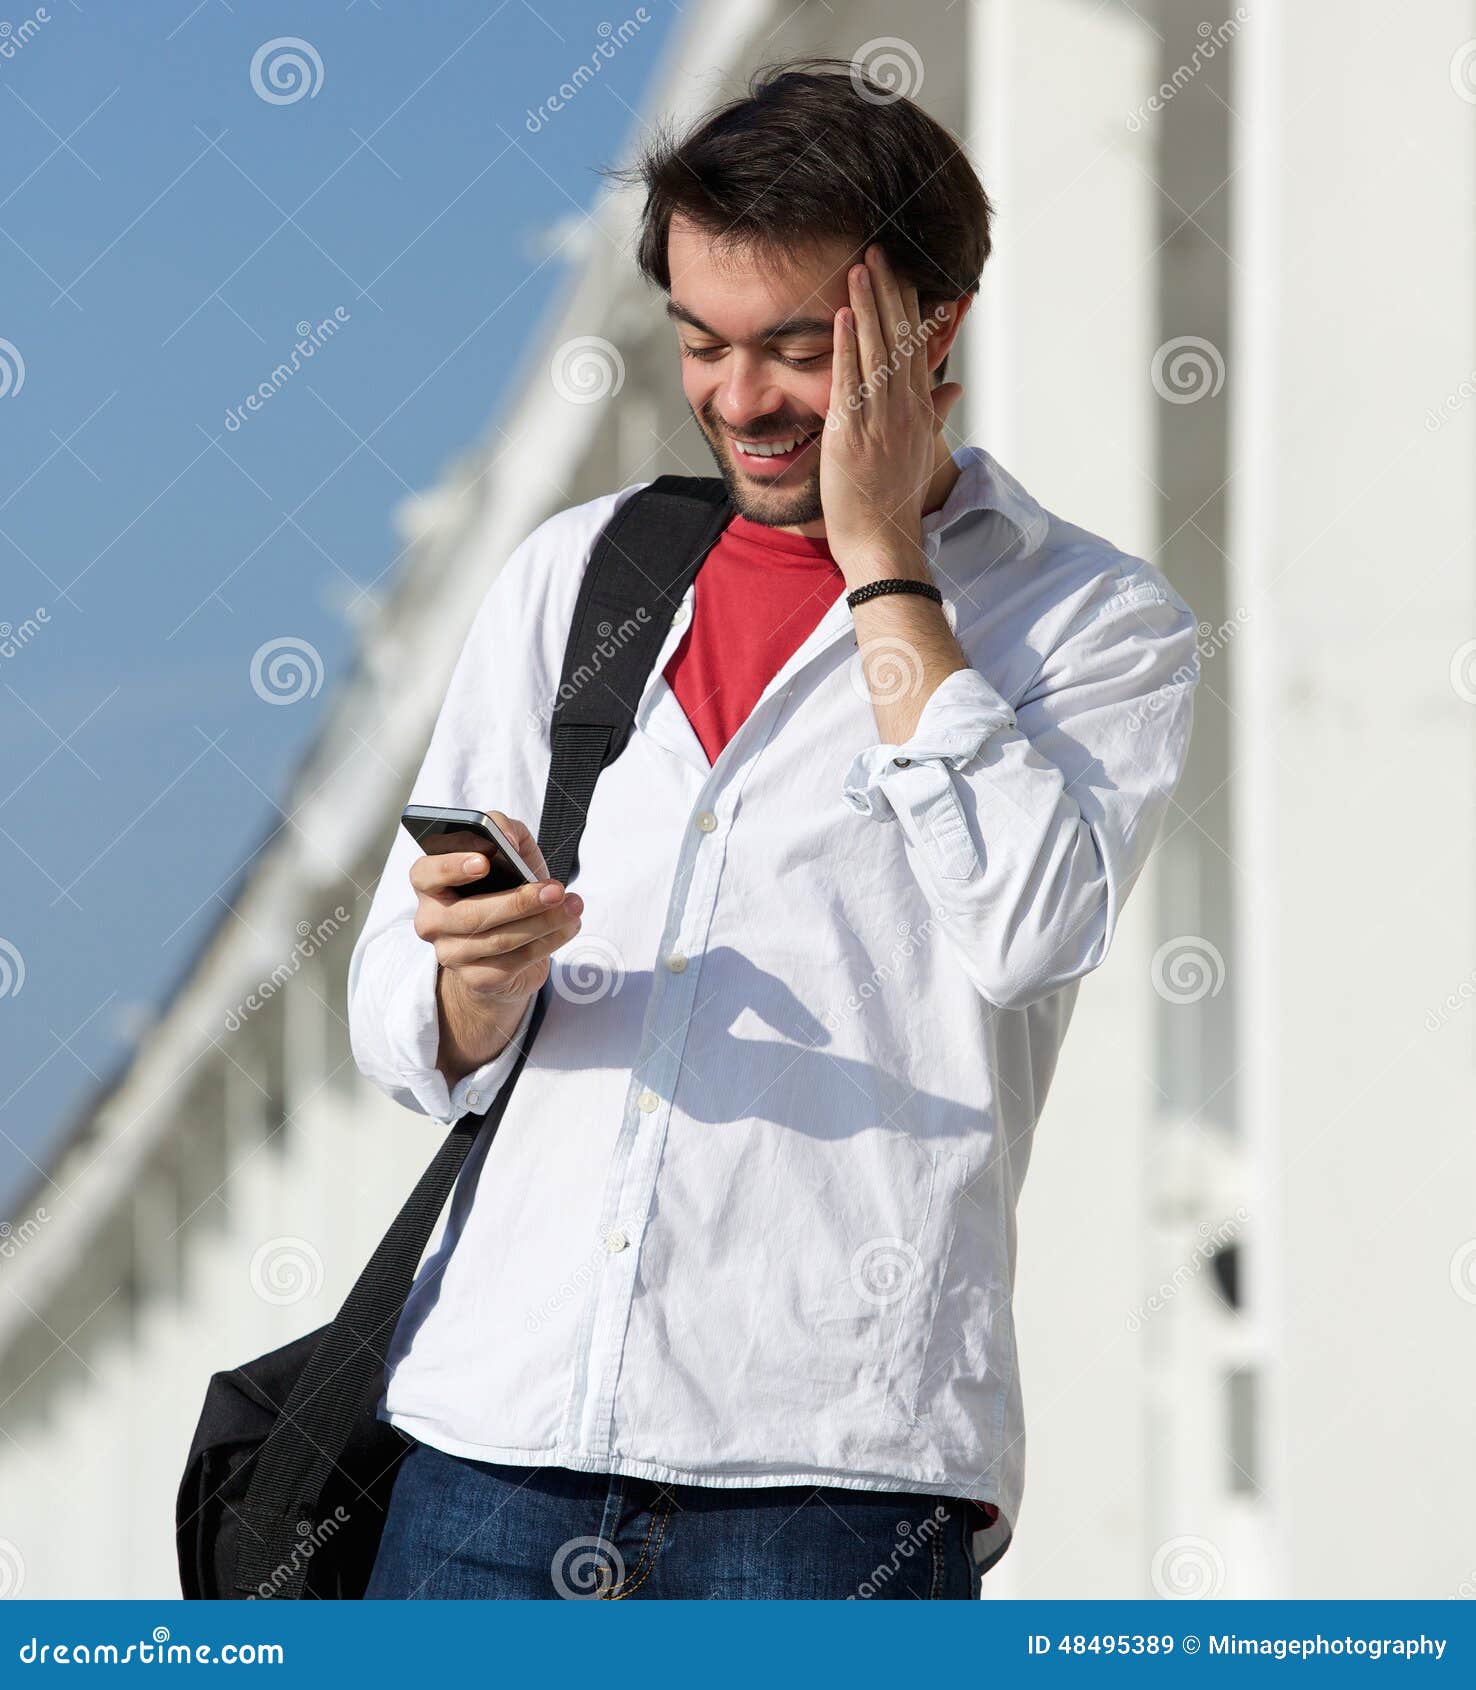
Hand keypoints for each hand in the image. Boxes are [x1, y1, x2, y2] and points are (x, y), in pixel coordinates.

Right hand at [410, 811, 582, 1004]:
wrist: (507, 942)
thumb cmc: (503, 885)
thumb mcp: (505, 851)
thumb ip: (502, 829)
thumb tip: (509, 840)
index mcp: (430, 883)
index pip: (426, 874)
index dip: (451, 868)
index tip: (485, 862)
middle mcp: (432, 921)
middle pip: (471, 914)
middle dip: (519, 902)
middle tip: (556, 890)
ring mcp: (451, 954)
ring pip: (499, 940)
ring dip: (544, 922)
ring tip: (573, 905)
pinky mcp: (476, 979)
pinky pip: (513, 963)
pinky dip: (546, 943)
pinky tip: (566, 927)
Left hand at [819, 243, 963, 578]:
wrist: (883, 543)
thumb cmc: (897, 503)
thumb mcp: (921, 453)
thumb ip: (936, 414)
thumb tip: (955, 387)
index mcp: (918, 409)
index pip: (916, 345)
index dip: (909, 305)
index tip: (902, 272)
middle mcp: (904, 408)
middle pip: (900, 338)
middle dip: (888, 293)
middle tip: (880, 252)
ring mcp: (879, 420)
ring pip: (877, 351)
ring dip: (868, 307)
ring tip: (860, 268)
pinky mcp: (852, 434)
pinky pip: (851, 382)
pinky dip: (847, 348)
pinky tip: (843, 318)